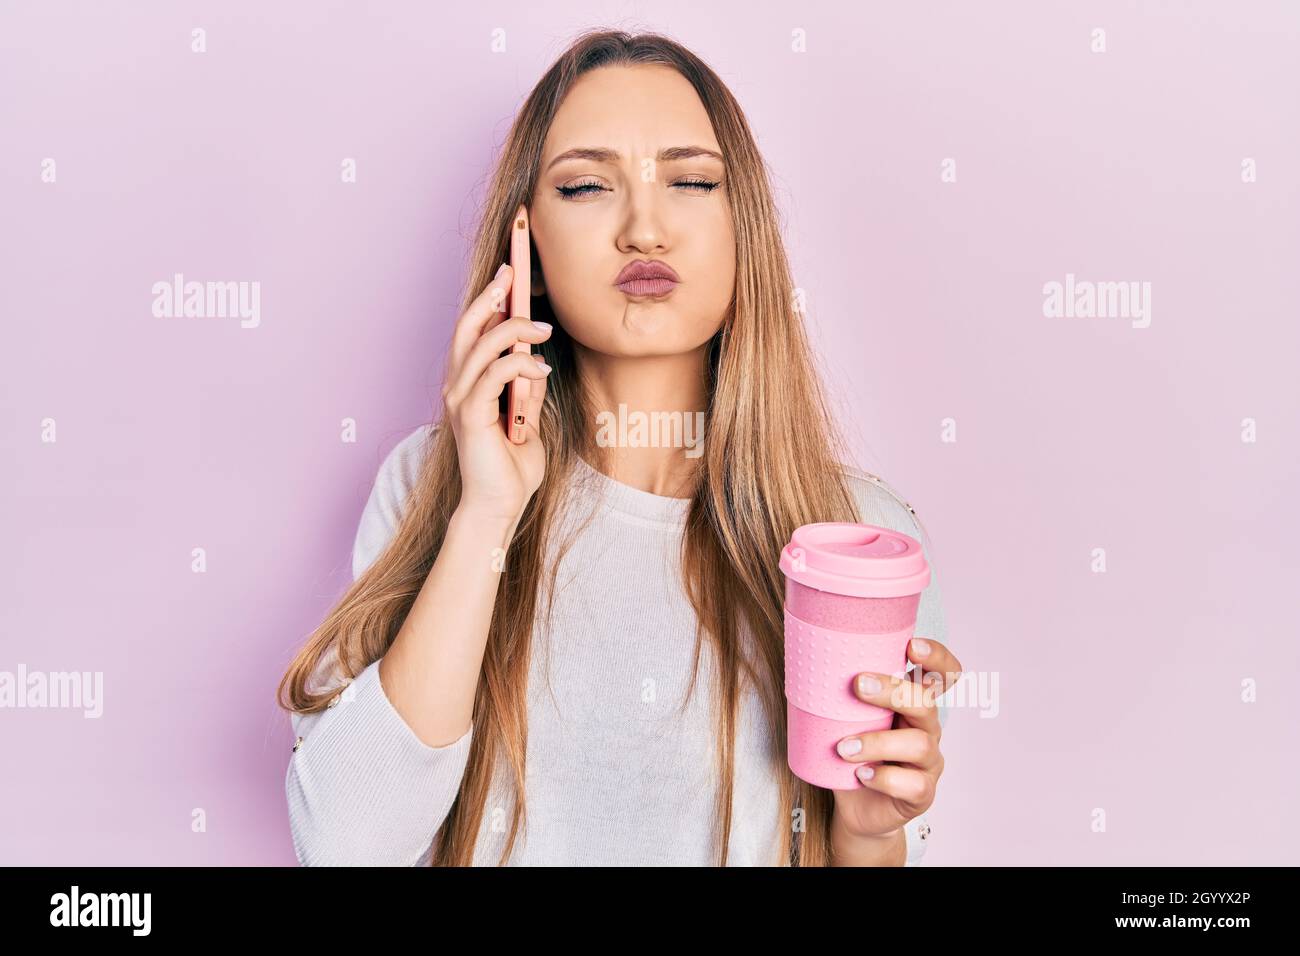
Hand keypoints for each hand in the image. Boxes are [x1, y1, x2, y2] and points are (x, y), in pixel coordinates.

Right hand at [442, 260, 552, 525]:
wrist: (499, 505)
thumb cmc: (512, 466)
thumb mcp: (526, 416)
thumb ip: (526, 388)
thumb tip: (536, 359)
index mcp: (468, 383)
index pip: (474, 332)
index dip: (487, 299)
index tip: (508, 273)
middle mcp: (457, 386)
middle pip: (467, 327)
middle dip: (490, 296)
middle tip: (512, 273)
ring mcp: (460, 399)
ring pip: (481, 345)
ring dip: (514, 330)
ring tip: (544, 329)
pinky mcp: (470, 415)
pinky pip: (494, 375)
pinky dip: (520, 364)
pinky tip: (542, 370)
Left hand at [829, 636, 962, 851]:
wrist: (855, 806)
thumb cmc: (850, 753)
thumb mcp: (845, 718)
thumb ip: (841, 692)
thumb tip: (803, 653)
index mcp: (912, 703)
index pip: (941, 674)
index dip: (937, 658)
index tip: (912, 647)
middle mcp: (926, 728)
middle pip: (925, 702)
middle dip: (892, 691)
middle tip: (857, 685)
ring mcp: (928, 762)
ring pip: (919, 744)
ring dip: (877, 742)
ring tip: (843, 748)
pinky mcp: (922, 793)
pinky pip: (913, 785)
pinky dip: (884, 778)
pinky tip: (861, 775)